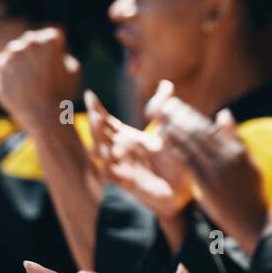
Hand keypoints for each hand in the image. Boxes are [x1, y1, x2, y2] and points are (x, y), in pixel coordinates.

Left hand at [0, 28, 79, 131]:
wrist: (45, 117)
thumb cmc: (62, 93)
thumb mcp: (74, 70)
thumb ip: (62, 55)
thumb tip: (50, 53)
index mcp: (49, 40)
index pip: (52, 37)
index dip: (56, 49)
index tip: (57, 62)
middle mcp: (26, 44)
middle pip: (30, 42)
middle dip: (36, 53)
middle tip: (43, 71)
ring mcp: (8, 59)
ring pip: (13, 55)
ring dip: (20, 63)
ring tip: (31, 82)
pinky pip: (3, 74)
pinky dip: (10, 80)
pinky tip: (22, 90)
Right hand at [85, 88, 191, 219]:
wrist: (181, 189)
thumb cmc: (173, 160)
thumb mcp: (169, 129)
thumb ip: (164, 107)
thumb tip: (165, 83)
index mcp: (127, 136)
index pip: (106, 120)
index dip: (97, 108)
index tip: (89, 94)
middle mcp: (120, 149)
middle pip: (100, 133)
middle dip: (95, 121)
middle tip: (93, 108)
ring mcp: (120, 165)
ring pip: (101, 151)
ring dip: (98, 139)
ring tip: (98, 126)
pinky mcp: (125, 181)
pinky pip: (109, 171)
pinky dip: (106, 161)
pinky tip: (106, 151)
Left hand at [145, 81, 270, 253]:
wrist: (252, 220)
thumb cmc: (252, 192)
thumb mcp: (250, 162)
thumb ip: (235, 137)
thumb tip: (223, 113)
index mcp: (236, 150)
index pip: (209, 127)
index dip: (190, 115)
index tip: (176, 105)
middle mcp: (225, 157)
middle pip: (197, 132)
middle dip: (178, 117)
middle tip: (162, 106)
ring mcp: (215, 170)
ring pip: (191, 144)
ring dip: (174, 129)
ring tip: (160, 119)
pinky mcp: (206, 184)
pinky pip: (187, 162)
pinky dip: (176, 149)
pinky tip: (165, 141)